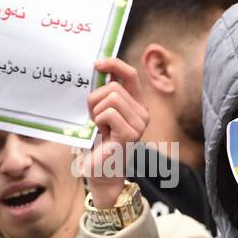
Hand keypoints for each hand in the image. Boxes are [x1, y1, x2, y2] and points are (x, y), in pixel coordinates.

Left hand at [84, 57, 148, 208]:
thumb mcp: (100, 113)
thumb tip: (96, 69)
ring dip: (96, 112)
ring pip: (110, 97)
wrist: (101, 173)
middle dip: (95, 100)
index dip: (114, 64)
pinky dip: (98, 122)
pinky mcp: (131, 133)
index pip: (130, 74)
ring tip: (99, 128)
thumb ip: (103, 94)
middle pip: (113, 87)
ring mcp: (139, 123)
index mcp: (136, 105)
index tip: (96, 64)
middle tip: (95, 119)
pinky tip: (102, 135)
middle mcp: (143, 113)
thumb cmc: (98, 144)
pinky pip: (108, 113)